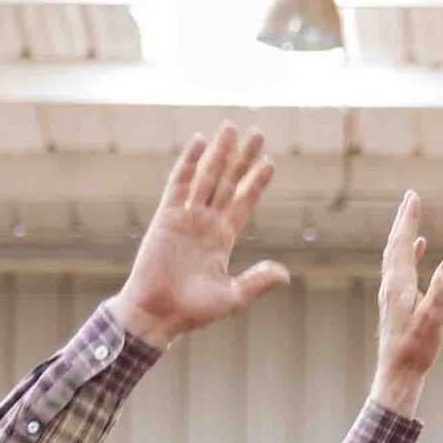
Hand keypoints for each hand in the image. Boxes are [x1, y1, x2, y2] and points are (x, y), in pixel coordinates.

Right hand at [107, 127, 290, 348]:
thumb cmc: (193, 311)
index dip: (256, 182)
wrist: (158, 315)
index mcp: (222, 239)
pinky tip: (199, 141)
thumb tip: (285, 274)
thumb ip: (258, 282)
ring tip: (231, 127)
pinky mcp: (167, 217)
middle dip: (242, 158)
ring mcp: (187, 217)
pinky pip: (179, 184)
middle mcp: (206, 223)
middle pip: (229, 182)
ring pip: (207, 176)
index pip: (243, 203)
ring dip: (220, 152)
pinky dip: (189, 162)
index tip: (269, 162)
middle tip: (257, 132)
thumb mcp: (233, 297)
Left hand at [369, 191, 442, 417]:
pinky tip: (416, 251)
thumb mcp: (435, 316)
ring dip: (403, 235)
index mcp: (399, 284)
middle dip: (403, 220)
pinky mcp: (394, 304)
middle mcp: (391, 285)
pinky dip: (407, 255)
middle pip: (395, 245)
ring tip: (410, 218)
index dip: (408, 220)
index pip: (402, 243)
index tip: (413, 197)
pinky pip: (399, 270)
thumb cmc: (417, 348)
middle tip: (410, 198)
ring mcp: (391, 294)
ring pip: (395, 256)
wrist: (397, 373)